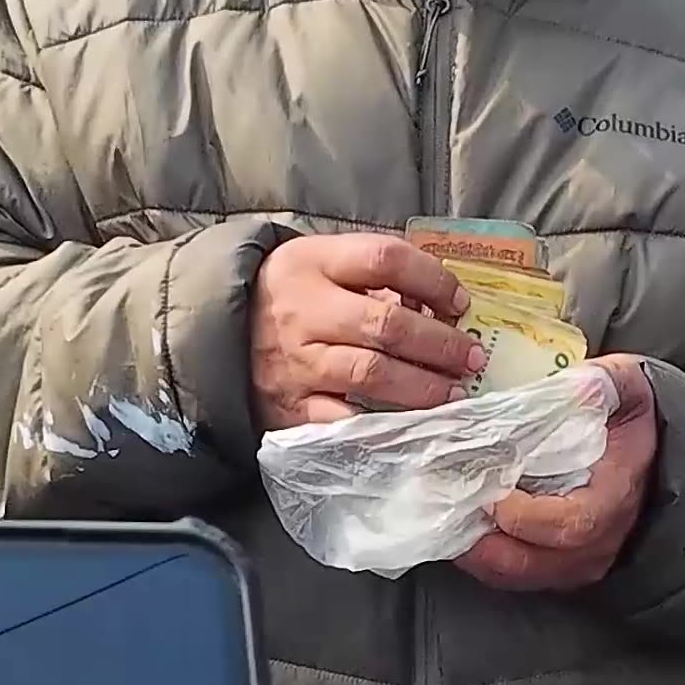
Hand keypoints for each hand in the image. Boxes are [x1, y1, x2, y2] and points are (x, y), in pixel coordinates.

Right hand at [252, 233, 482, 428]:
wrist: (212, 332)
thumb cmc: (285, 295)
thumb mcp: (318, 264)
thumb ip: (372, 276)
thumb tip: (440, 305)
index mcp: (313, 263)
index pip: (385, 259)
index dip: (433, 279)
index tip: (461, 302)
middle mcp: (303, 311)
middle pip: (386, 324)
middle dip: (440, 344)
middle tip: (471, 358)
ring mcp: (296, 362)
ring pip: (371, 374)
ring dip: (422, 386)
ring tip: (452, 392)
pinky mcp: (290, 406)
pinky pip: (343, 420)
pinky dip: (380, 423)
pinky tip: (410, 425)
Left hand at [456, 355, 656, 594]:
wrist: (648, 454)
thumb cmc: (630, 420)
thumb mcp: (627, 388)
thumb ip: (607, 382)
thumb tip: (580, 384)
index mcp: (615, 498)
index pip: (569, 525)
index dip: (524, 516)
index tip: (490, 494)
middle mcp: (599, 541)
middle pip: (531, 561)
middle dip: (481, 542)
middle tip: (445, 507)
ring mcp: (578, 561)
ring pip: (517, 575)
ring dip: (475, 553)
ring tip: (445, 517)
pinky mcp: (559, 568)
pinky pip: (515, 576)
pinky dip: (483, 558)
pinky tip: (462, 528)